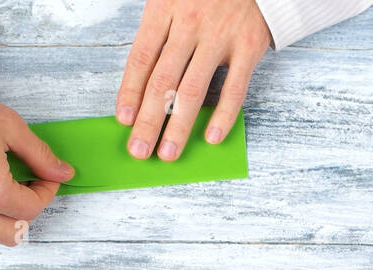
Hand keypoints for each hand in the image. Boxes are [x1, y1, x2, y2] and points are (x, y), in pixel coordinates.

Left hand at [117, 0, 270, 160]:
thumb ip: (157, 32)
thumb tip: (140, 81)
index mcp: (165, 9)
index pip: (141, 58)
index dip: (129, 92)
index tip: (123, 121)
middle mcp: (190, 24)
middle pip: (162, 81)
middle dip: (148, 121)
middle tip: (138, 150)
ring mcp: (220, 37)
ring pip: (192, 90)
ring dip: (177, 126)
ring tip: (167, 153)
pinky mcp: (249, 47)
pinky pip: (234, 88)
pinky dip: (222, 116)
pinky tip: (210, 137)